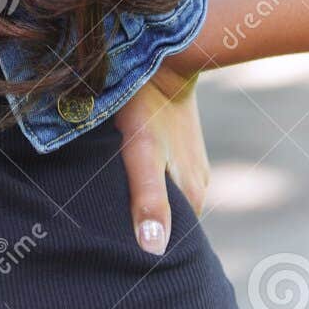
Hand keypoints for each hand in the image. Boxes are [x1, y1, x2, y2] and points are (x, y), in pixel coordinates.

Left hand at [112, 57, 209, 255]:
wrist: (164, 55)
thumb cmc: (147, 105)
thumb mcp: (141, 152)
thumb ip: (148, 198)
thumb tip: (153, 249)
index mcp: (192, 194)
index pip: (174, 240)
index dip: (148, 246)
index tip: (120, 252)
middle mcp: (198, 183)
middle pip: (171, 219)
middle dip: (147, 227)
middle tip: (110, 234)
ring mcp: (191, 162)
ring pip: (169, 197)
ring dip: (148, 204)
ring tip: (116, 210)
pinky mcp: (181, 145)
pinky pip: (167, 176)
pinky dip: (152, 183)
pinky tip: (128, 181)